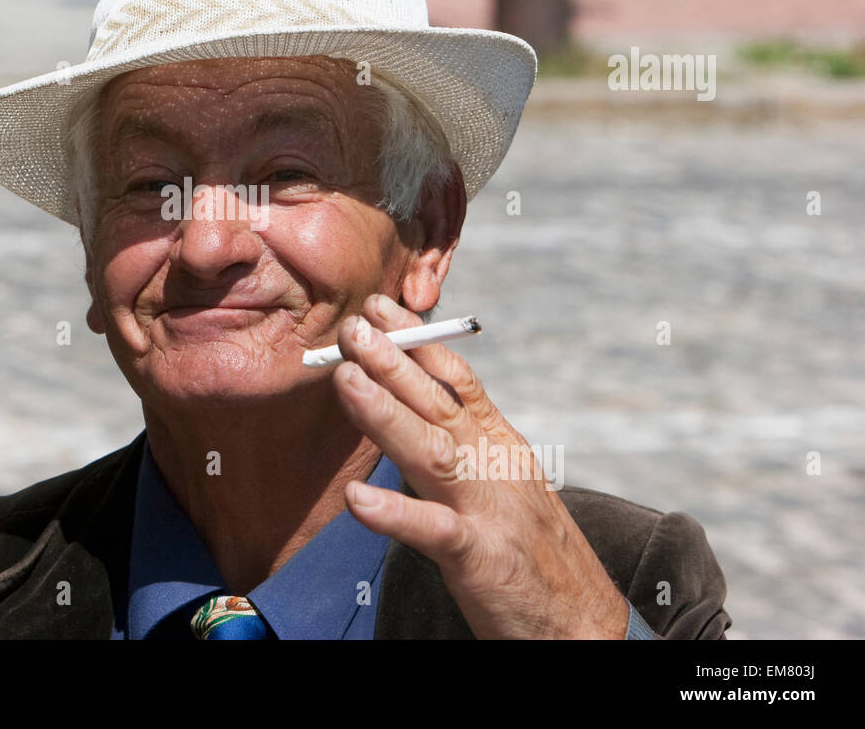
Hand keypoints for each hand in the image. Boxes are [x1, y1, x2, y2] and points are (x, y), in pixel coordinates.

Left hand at [334, 294, 628, 638]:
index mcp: (501, 445)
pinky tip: (357, 499)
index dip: (418, 341)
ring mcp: (488, 509)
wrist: (586, 624)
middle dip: (393, 360)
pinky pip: (432, 532)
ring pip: (432, 451)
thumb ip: (466, 443)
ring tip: (346, 380)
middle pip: (438, 403)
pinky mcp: (480, 557)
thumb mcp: (504, 482)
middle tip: (353, 325)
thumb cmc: (533, 552)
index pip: (458, 380)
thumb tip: (418, 404)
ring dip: (386, 413)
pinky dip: (395, 514)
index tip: (381, 308)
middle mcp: (496, 466)